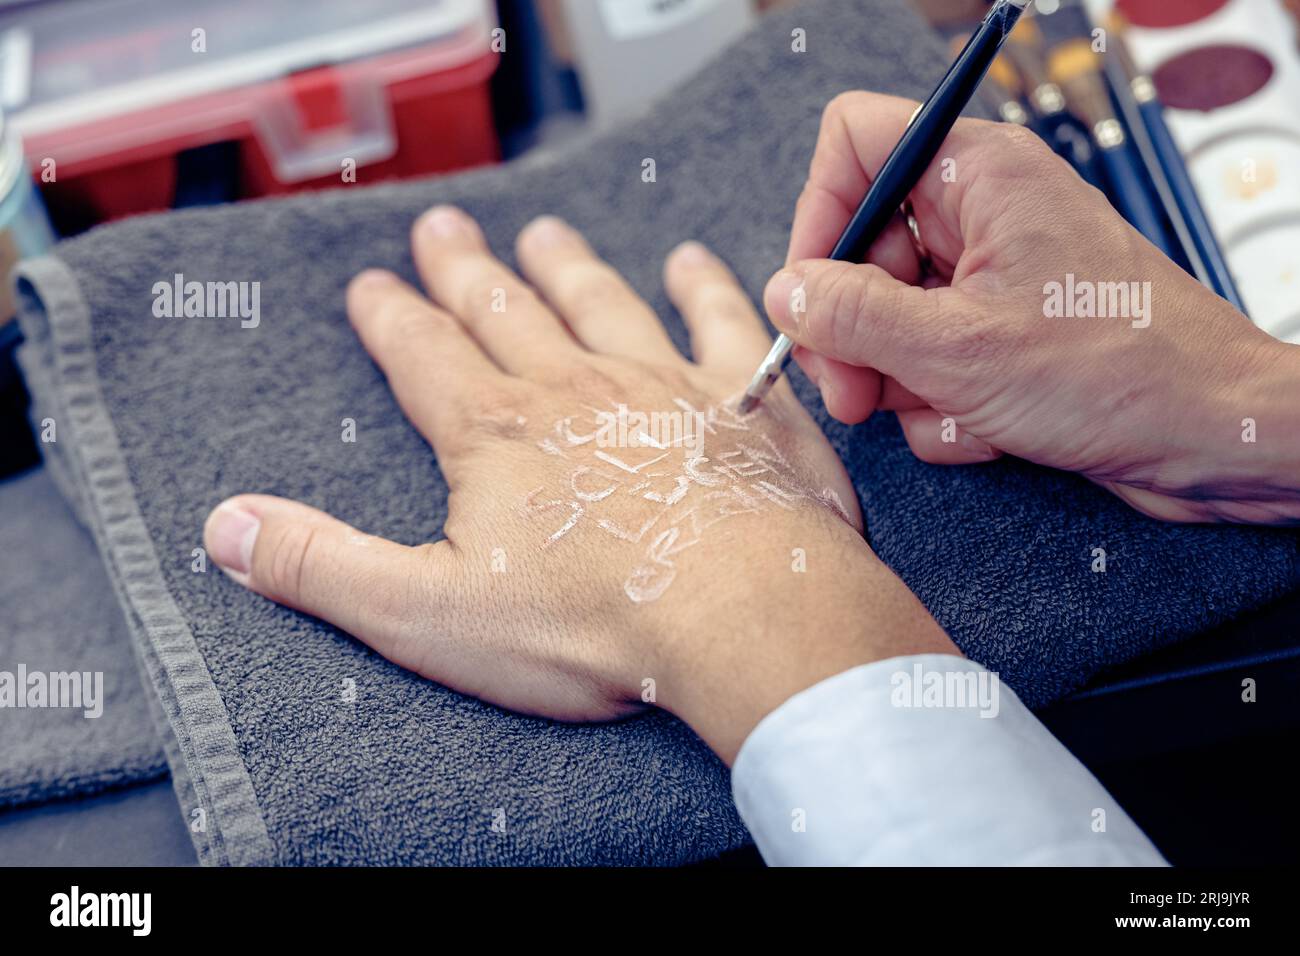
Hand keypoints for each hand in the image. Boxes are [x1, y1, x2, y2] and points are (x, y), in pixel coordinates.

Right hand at [203, 207, 951, 760]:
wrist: (737, 613)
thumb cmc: (588, 623)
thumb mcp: (427, 612)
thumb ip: (323, 567)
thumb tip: (226, 527)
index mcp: (494, 434)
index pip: (423, 355)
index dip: (391, 318)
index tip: (372, 285)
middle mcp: (573, 388)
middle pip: (504, 311)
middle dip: (465, 270)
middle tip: (442, 227)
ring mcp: (663, 385)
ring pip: (600, 303)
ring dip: (565, 266)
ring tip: (541, 233)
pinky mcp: (742, 403)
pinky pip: (719, 323)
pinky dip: (704, 286)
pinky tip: (689, 260)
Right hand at [767, 91, 1299, 523]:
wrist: (1211, 436)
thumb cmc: (1120, 371)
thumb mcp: (958, 347)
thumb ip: (853, 315)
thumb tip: (787, 294)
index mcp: (978, 176)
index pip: (855, 143)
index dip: (818, 213)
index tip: (812, 291)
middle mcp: (982, 216)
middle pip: (861, 248)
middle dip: (849, 329)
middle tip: (849, 391)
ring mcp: (992, 279)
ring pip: (889, 317)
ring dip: (897, 380)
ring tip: (946, 412)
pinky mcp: (1003, 336)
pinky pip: (928, 363)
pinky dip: (941, 406)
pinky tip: (985, 428)